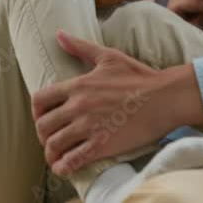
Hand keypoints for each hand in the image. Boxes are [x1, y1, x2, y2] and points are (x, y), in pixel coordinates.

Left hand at [31, 32, 184, 175]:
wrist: (165, 98)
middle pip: (43, 125)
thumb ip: (80, 47)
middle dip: (42, 134)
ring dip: (51, 153)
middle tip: (50, 138)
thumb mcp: (108, 57)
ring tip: (55, 156)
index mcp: (78, 85)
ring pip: (54, 144)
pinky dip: (64, 167)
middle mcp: (78, 107)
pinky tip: (64, 168)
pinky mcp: (101, 146)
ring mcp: (89, 127)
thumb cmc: (140, 77)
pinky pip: (73, 160)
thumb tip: (59, 34)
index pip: (40, 100)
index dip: (36, 112)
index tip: (42, 117)